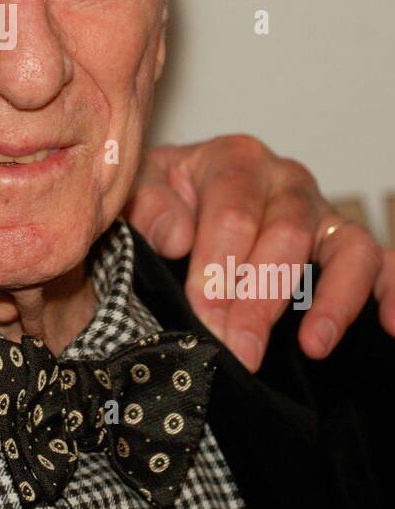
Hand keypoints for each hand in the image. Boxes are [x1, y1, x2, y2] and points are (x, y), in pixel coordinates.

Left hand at [126, 135, 393, 371]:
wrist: (174, 207)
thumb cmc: (159, 201)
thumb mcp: (138, 193)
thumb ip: (147, 206)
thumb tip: (178, 236)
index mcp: (233, 159)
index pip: (233, 214)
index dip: (218, 268)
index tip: (204, 315)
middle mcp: (286, 180)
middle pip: (287, 234)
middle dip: (261, 298)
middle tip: (240, 348)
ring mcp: (322, 214)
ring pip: (348, 247)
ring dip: (332, 299)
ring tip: (313, 344)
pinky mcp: (346, 248)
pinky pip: (383, 265)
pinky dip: (392, 292)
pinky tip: (387, 325)